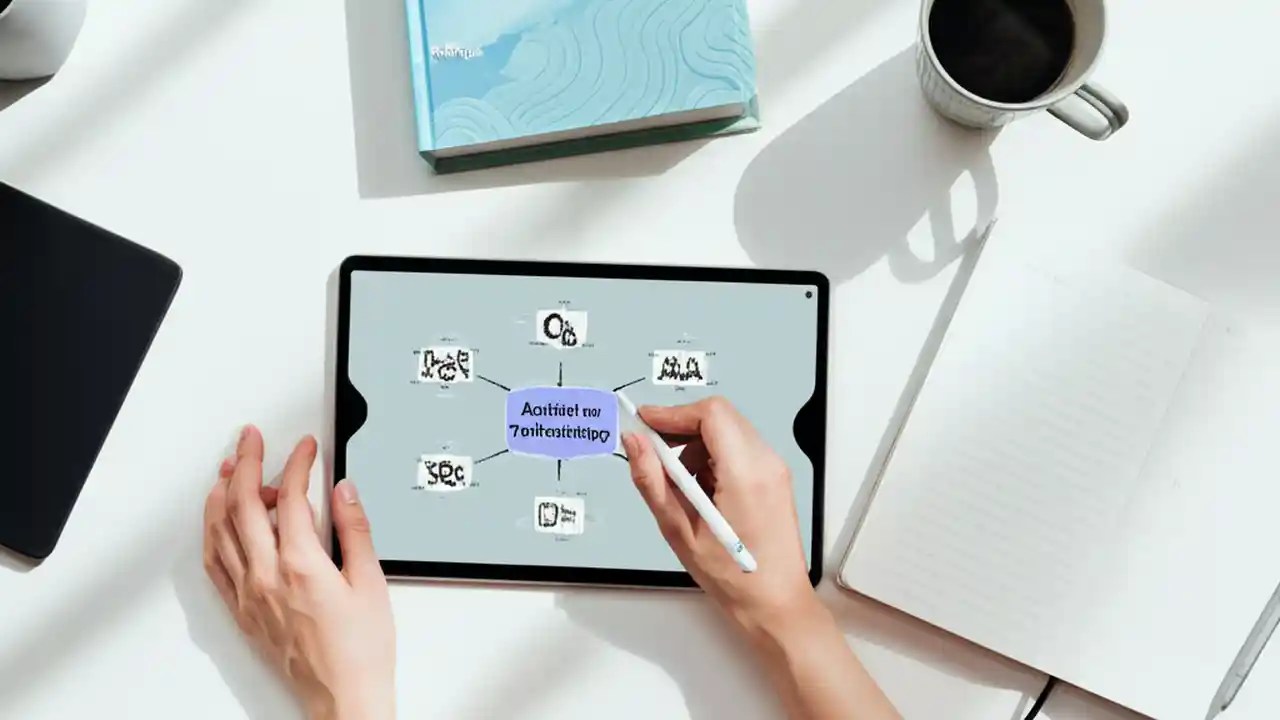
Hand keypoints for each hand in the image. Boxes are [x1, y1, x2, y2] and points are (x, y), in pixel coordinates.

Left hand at [203, 426, 394, 719]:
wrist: (343, 696)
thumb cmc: (361, 650)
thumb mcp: (371, 582)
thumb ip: (355, 531)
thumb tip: (345, 492)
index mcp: (301, 566)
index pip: (293, 498)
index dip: (298, 464)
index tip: (305, 448)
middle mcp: (266, 577)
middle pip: (245, 505)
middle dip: (247, 463)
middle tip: (252, 439)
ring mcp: (250, 595)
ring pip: (220, 531)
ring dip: (222, 494)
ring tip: (229, 469)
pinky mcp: (243, 612)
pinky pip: (215, 565)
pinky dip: (213, 534)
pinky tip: (219, 522)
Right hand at [622, 397, 818, 639]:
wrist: (777, 604)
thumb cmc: (735, 578)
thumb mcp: (680, 531)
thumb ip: (653, 481)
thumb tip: (635, 443)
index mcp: (746, 473)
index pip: (710, 414)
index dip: (673, 413)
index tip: (645, 423)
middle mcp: (766, 463)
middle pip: (719, 417)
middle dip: (682, 429)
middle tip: (654, 455)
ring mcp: (775, 469)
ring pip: (728, 431)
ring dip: (697, 447)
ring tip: (680, 487)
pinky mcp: (775, 478)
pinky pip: (739, 449)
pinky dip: (713, 459)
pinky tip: (701, 493)